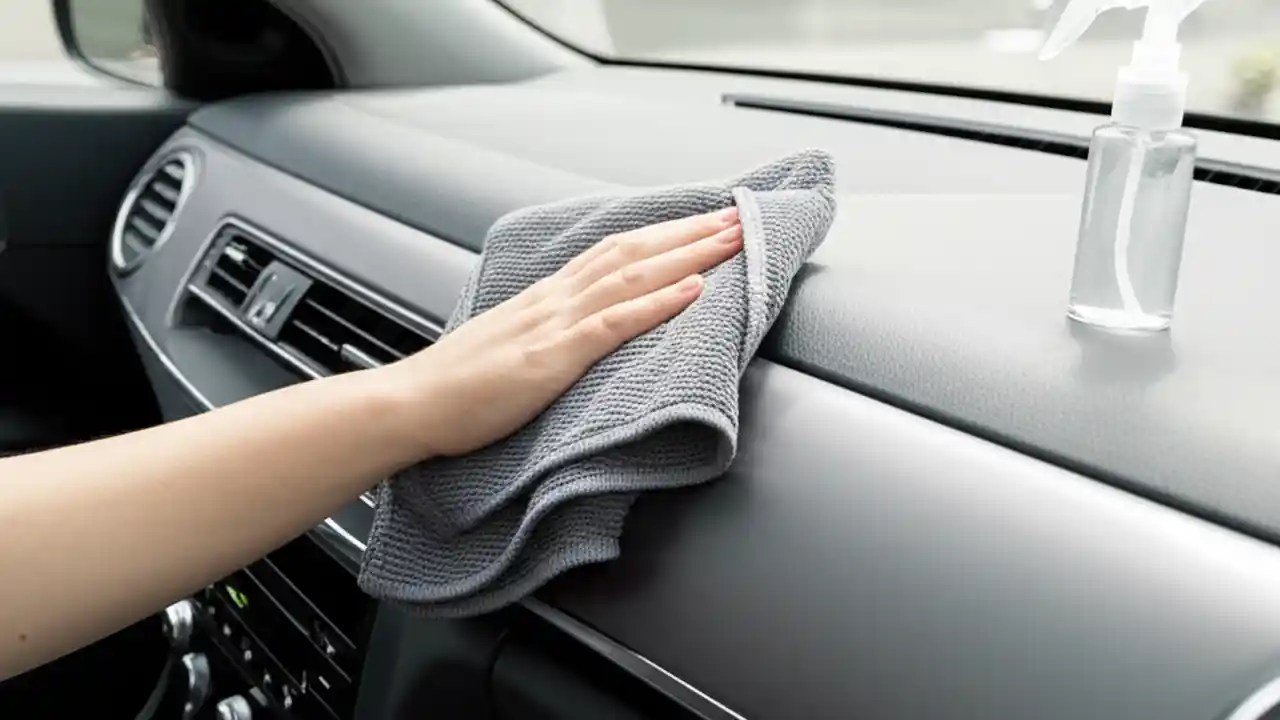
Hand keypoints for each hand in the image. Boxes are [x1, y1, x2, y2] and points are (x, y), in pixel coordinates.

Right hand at [381, 207, 742, 458]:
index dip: (662, 235)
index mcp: (546, 297)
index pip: (614, 252)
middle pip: (632, 252)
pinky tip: (692, 290)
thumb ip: (547, 332)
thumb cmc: (458, 386)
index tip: (702, 223)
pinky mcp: (551, 358)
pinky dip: (657, 303)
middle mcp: (554, 299)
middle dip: (689, 234)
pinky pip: (613, 324)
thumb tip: (579, 331)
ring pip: (632, 277)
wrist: (412, 404)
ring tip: (731, 241)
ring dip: (687, 255)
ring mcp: (554, 324)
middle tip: (737, 218)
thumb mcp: (510, 346)